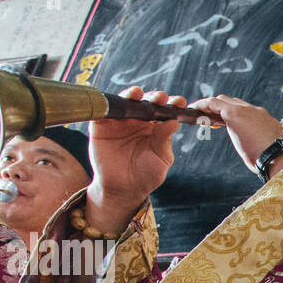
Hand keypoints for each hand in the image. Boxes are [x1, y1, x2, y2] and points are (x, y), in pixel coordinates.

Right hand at [84, 87, 185, 233]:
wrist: (123, 189)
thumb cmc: (146, 175)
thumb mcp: (160, 159)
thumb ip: (164, 141)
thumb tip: (174, 122)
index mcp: (155, 126)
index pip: (165, 111)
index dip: (172, 104)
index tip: (181, 102)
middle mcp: (138, 120)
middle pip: (146, 102)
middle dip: (154, 97)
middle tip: (162, 98)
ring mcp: (119, 121)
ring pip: (125, 102)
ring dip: (131, 95)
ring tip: (137, 93)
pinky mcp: (101, 126)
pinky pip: (103, 111)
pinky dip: (108, 104)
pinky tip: (116, 103)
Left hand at [186, 95, 282, 174]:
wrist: (277, 157)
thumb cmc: (273, 161)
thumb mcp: (266, 151)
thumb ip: (259, 146)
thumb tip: (255, 154)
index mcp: (266, 120)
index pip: (247, 112)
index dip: (234, 116)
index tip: (226, 125)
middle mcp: (257, 111)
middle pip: (235, 103)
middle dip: (222, 109)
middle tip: (211, 120)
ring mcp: (246, 110)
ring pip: (224, 101)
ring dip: (212, 107)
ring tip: (200, 115)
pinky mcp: (234, 113)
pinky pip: (214, 103)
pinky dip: (204, 105)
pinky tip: (195, 109)